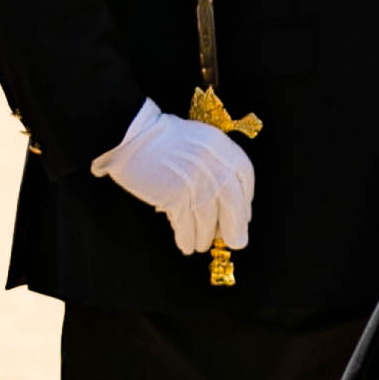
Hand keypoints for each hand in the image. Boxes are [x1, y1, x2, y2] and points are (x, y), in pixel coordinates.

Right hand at [94, 101, 252, 253]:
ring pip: (208, 219)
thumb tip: (222, 196)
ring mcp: (196, 182)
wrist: (132, 134)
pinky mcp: (176, 196)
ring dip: (205, 236)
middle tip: (236, 242)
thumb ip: (214, 161)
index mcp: (222, 146)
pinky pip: (187, 226)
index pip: (245, 177)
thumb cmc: (160, 136)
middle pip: (233, 203)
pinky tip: (186, 245)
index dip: (245, 200)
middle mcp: (214, 165)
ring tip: (201, 243)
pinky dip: (187, 238)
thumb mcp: (198, 138)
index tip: (243, 215)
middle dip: (235, 227)